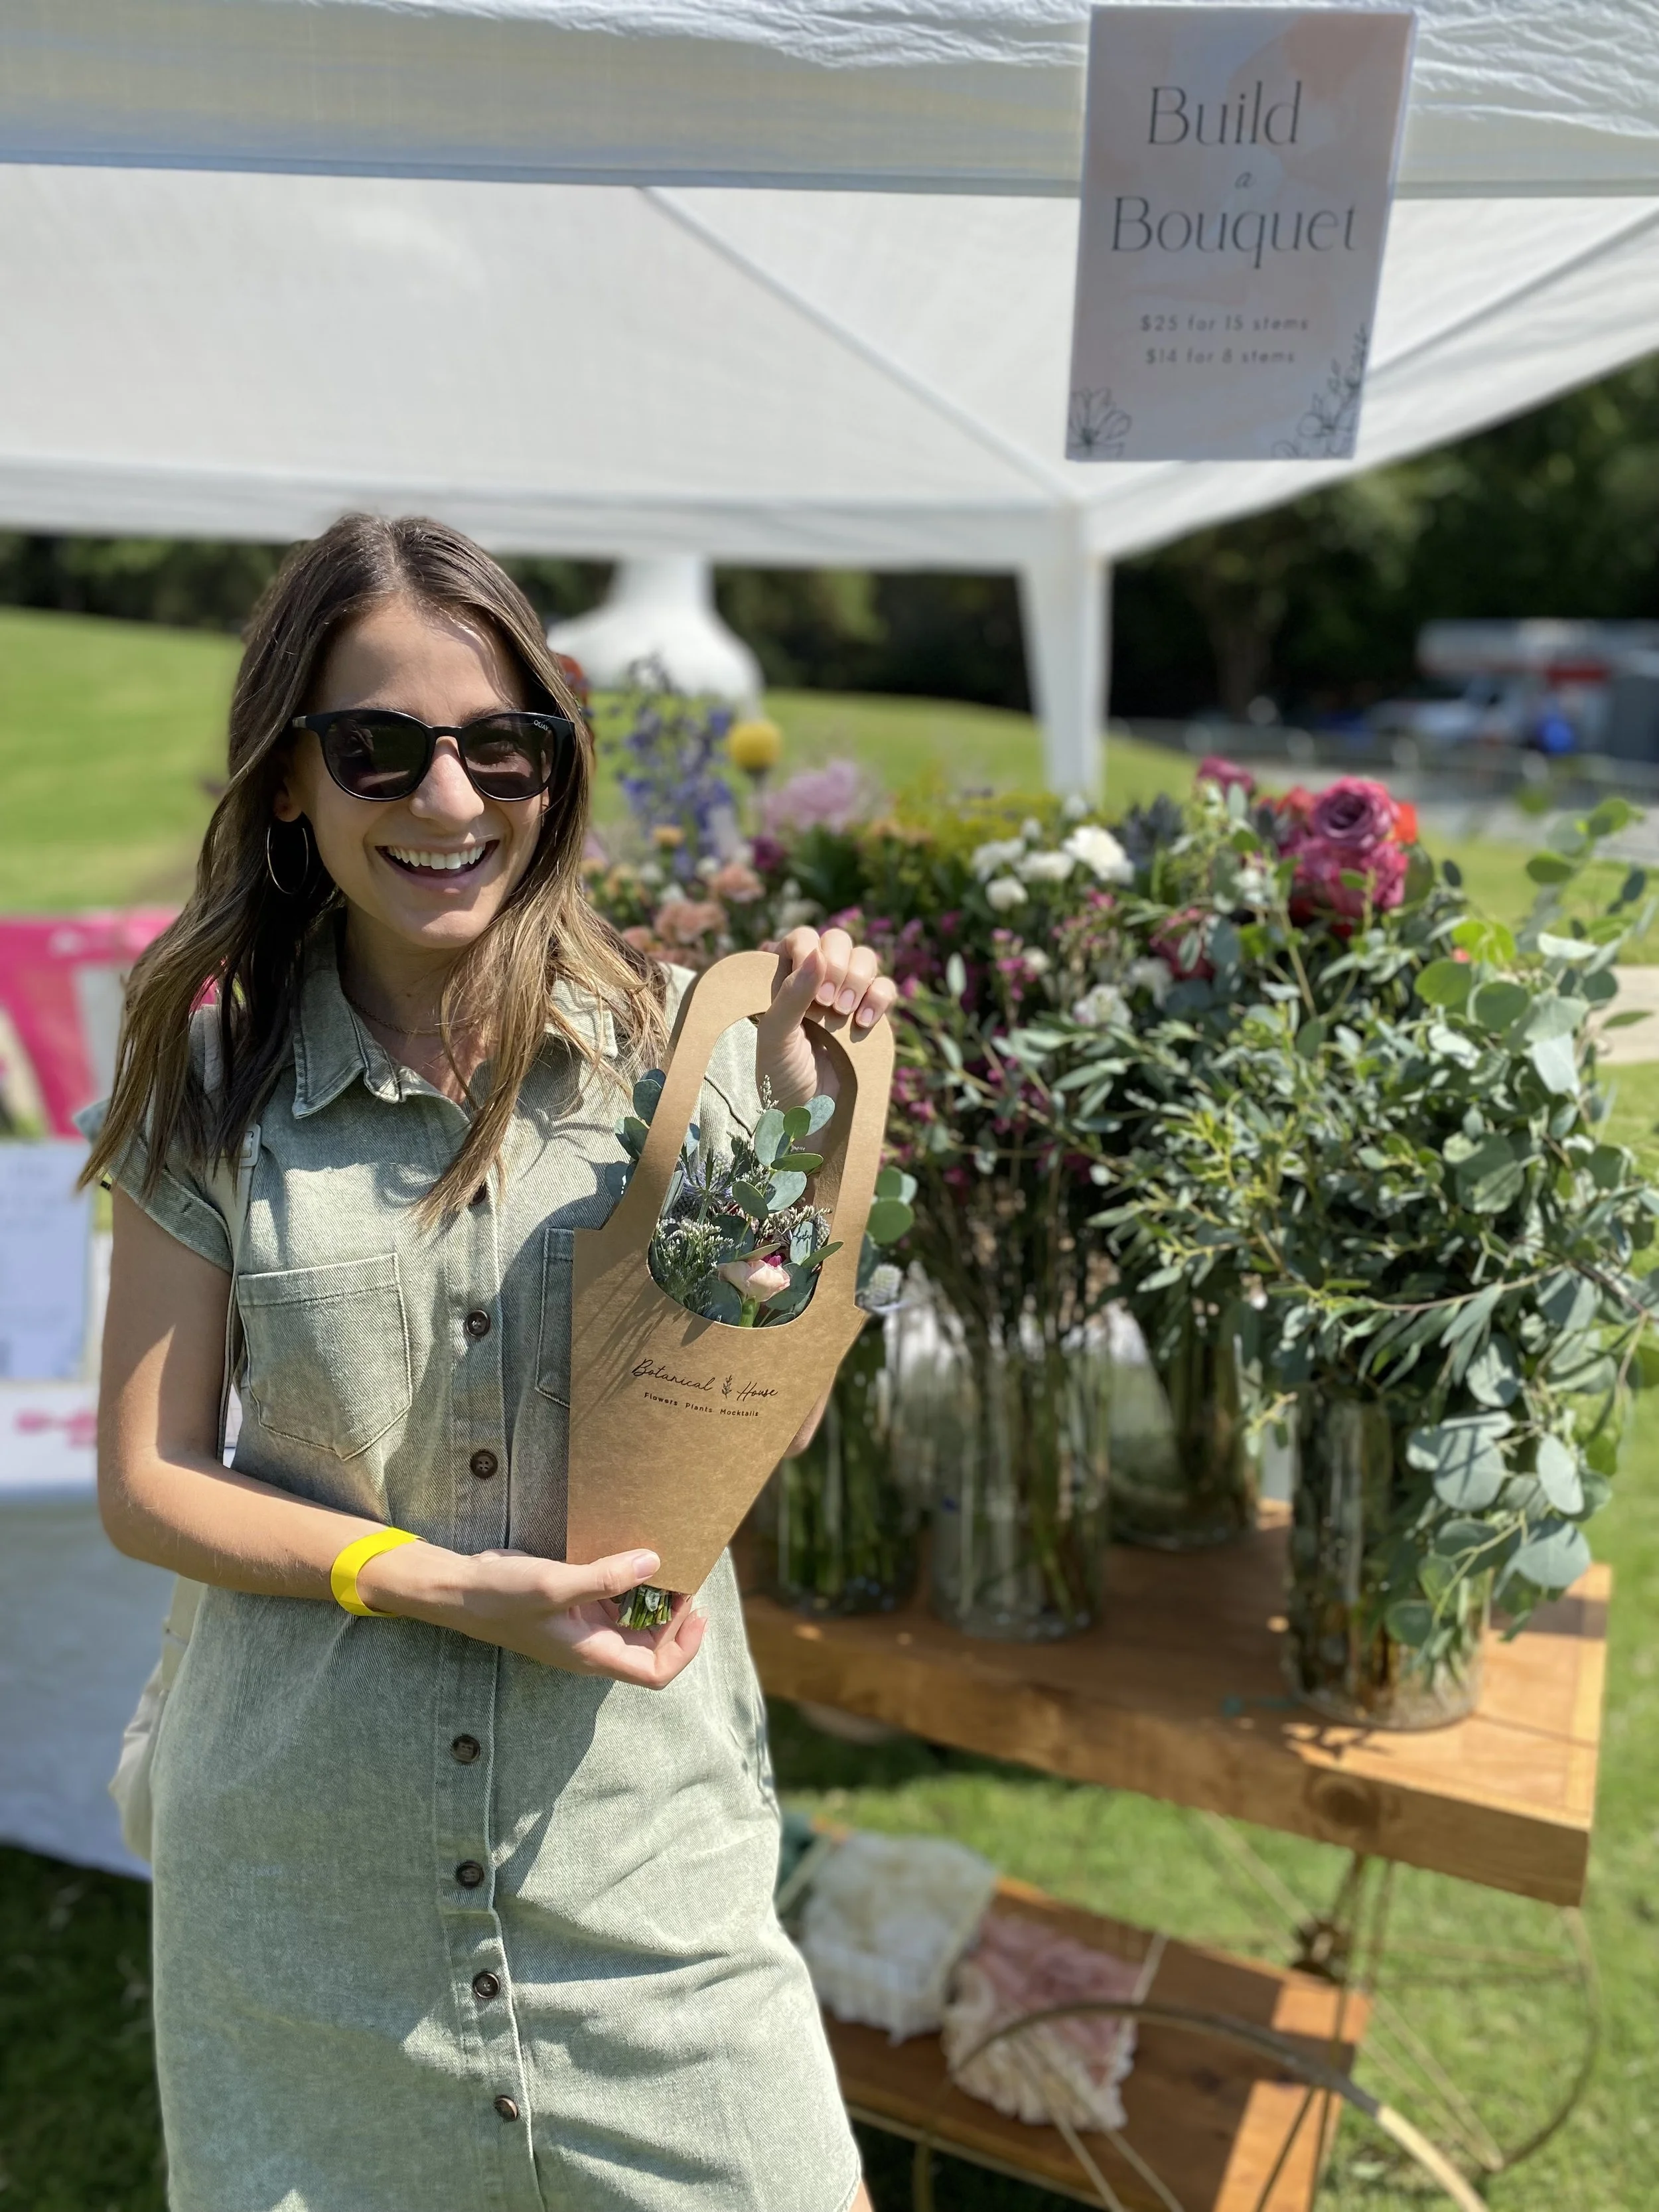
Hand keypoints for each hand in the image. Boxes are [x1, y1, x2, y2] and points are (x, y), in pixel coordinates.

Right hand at [360, 1542, 706, 1688]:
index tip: (698, 1610)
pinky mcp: (573, 1605)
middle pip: (652, 1645)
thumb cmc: (502, 1596)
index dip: (684, 1648)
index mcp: (592, 1655)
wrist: (461, 1589)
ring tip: (669, 1561)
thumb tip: (653, 1563)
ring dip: (654, 1597)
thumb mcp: (554, 1585)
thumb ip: (604, 1577)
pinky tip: (634, 1555)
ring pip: (634, 1621)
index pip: (655, 1672)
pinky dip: (629, 1582)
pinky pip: (613, 1601)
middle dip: (675, 1617)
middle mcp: (593, 1646)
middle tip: (686, 1575)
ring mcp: (583, 1626)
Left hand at [754, 927, 896, 1110]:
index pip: (802, 938)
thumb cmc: (780, 1077)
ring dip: (858, 979)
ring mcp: (845, 994)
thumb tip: (816, 955)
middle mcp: (815, 980)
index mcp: (784, 977)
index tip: (811, 989)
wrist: (809, 1115)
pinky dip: (880, 998)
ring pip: (865, 957)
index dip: (810, 951)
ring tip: (843, 1013)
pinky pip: (885, 987)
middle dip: (837, 966)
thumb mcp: (775, 1036)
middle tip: (828, 1003)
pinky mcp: (870, 1013)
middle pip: (837, 940)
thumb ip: (791, 994)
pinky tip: (864, 1024)